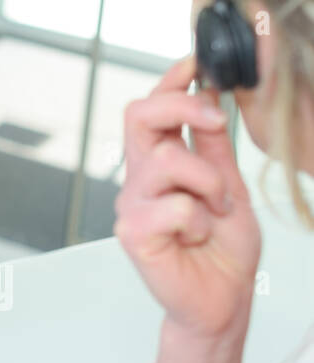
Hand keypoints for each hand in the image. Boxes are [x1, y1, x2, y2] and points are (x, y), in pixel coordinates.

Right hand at [114, 54, 260, 340]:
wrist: (221, 300)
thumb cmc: (221, 249)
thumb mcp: (230, 184)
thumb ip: (216, 145)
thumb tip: (211, 95)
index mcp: (159, 161)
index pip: (152, 106)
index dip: (171, 79)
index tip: (197, 62)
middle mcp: (139, 176)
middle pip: (140, 114)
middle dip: (181, 105)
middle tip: (215, 119)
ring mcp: (132, 203)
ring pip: (168, 160)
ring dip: (208, 183)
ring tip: (216, 211)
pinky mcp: (133, 232)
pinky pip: (175, 206)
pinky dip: (198, 222)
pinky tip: (195, 238)